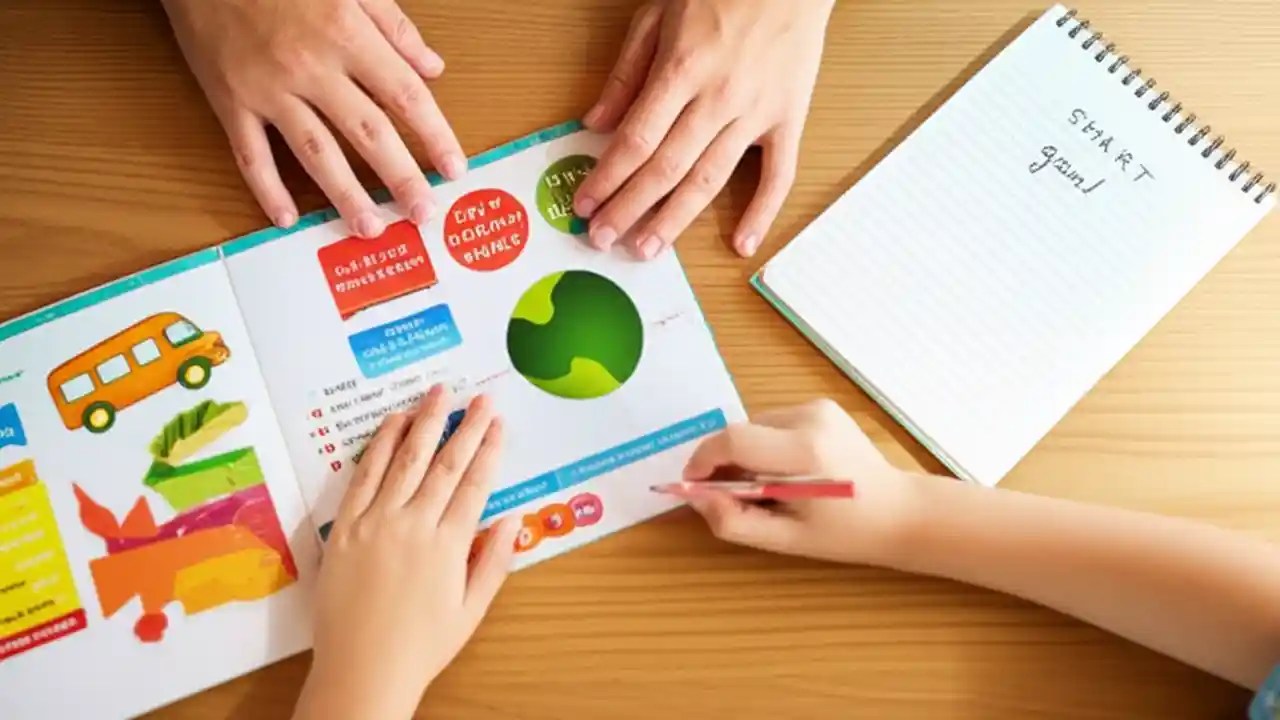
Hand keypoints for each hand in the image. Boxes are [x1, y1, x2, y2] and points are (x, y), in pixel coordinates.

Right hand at [162, 0, 466, 236]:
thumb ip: (394, 26)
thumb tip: (432, 68)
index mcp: (346, 34)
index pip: (405, 95)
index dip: (433, 135)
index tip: (454, 168)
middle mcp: (311, 67)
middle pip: (367, 133)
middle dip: (400, 177)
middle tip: (422, 213)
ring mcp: (267, 88)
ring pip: (314, 152)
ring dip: (344, 195)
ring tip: (369, 227)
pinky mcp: (229, 99)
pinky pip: (250, 153)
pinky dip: (267, 189)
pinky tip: (286, 218)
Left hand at [292, 386, 520, 719]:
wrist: (362, 670)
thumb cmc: (420, 647)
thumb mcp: (470, 610)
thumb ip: (493, 561)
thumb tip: (512, 519)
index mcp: (447, 545)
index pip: (474, 483)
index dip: (489, 448)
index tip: (499, 423)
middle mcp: (412, 525)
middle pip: (444, 463)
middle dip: (465, 425)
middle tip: (479, 397)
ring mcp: (375, 523)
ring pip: (404, 460)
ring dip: (423, 422)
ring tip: (437, 392)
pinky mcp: (344, 529)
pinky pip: (363, 477)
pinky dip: (380, 447)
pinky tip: (393, 424)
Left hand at [575, 0, 834, 259]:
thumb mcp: (657, 15)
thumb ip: (626, 73)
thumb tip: (595, 123)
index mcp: (681, 69)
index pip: (635, 140)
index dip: (606, 178)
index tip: (585, 204)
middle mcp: (718, 98)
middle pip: (665, 169)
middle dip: (628, 209)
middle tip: (602, 240)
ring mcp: (756, 114)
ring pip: (709, 181)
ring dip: (674, 221)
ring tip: (646, 250)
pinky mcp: (788, 120)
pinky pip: (778, 176)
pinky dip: (762, 214)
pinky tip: (741, 245)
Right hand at [677, 399, 929, 566]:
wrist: (899, 511)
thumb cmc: (845, 534)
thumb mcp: (786, 540)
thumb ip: (735, 521)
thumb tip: (696, 498)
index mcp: (804, 454)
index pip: (733, 440)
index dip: (703, 461)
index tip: (694, 485)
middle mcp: (810, 419)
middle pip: (740, 431)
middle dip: (724, 461)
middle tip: (731, 494)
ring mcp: (817, 408)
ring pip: (754, 425)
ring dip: (746, 453)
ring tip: (768, 486)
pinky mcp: (821, 405)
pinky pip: (773, 422)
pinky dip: (766, 444)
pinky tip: (788, 470)